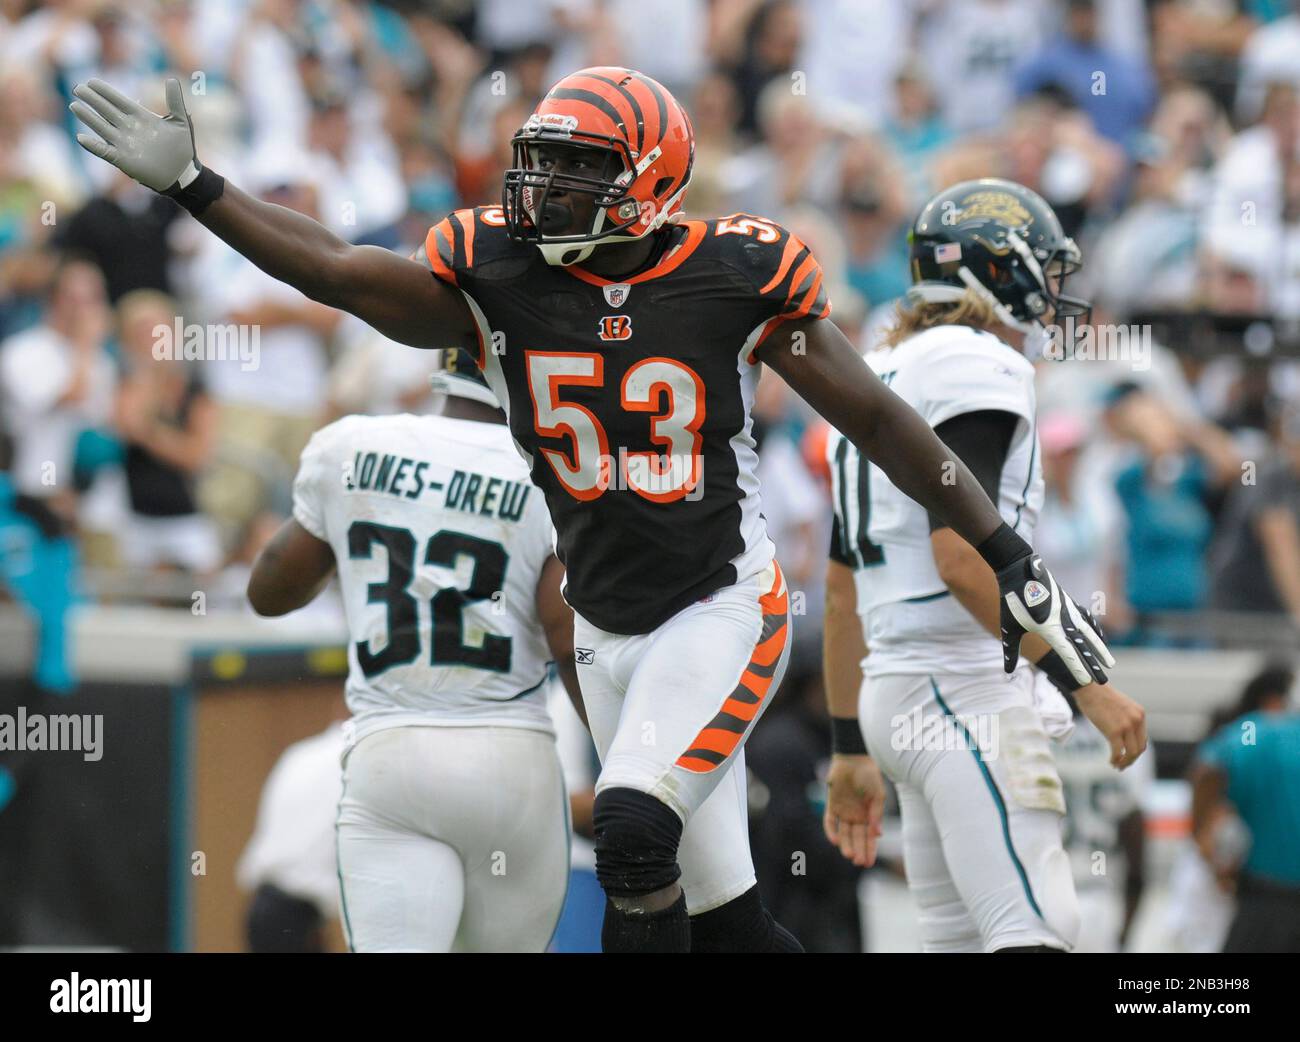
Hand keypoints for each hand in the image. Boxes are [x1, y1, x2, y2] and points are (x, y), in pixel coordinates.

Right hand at [70, 78, 198, 193]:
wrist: (183, 174)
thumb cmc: (182, 148)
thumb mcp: (181, 122)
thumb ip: (175, 101)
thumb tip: (171, 79)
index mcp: (140, 117)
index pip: (119, 101)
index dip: (105, 91)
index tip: (91, 81)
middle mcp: (128, 128)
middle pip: (106, 111)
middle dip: (92, 100)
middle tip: (78, 88)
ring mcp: (124, 143)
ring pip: (102, 127)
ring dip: (88, 117)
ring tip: (75, 106)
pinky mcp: (122, 159)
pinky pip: (104, 151)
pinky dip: (93, 146)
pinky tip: (81, 137)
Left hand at [823, 753, 885, 867]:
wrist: (854, 759)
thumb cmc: (869, 776)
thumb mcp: (878, 795)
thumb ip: (877, 813)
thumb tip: (878, 834)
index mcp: (870, 815)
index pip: (869, 838)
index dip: (869, 850)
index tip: (869, 863)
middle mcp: (857, 816)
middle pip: (856, 838)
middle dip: (858, 851)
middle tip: (858, 862)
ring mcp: (844, 811)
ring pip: (844, 833)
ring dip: (846, 844)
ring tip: (848, 855)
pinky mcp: (832, 805)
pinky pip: (830, 821)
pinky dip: (831, 831)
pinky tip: (834, 840)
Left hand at [997, 553, 1113, 685]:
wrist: (1019, 569)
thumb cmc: (1011, 600)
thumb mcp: (1008, 628)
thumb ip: (1011, 651)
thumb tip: (1008, 672)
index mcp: (1049, 628)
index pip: (1067, 652)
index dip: (1077, 667)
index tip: (1087, 681)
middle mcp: (1063, 620)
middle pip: (1083, 646)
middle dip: (1094, 664)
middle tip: (1104, 680)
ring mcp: (1069, 610)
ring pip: (1089, 633)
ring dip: (1100, 649)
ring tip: (1110, 663)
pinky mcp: (1069, 603)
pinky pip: (1087, 619)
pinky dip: (1096, 630)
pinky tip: (1101, 639)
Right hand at [1075, 681, 1146, 768]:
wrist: (1088, 688)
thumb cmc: (1098, 696)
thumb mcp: (1119, 707)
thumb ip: (1125, 719)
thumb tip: (1121, 735)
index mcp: (1139, 714)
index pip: (1143, 739)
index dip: (1136, 751)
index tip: (1127, 757)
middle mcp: (1136, 720)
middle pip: (1139, 748)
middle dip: (1131, 760)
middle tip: (1122, 766)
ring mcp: (1126, 726)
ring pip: (1131, 752)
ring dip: (1125, 762)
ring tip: (1117, 766)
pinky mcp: (1114, 731)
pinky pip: (1118, 751)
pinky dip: (1115, 760)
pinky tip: (1110, 762)